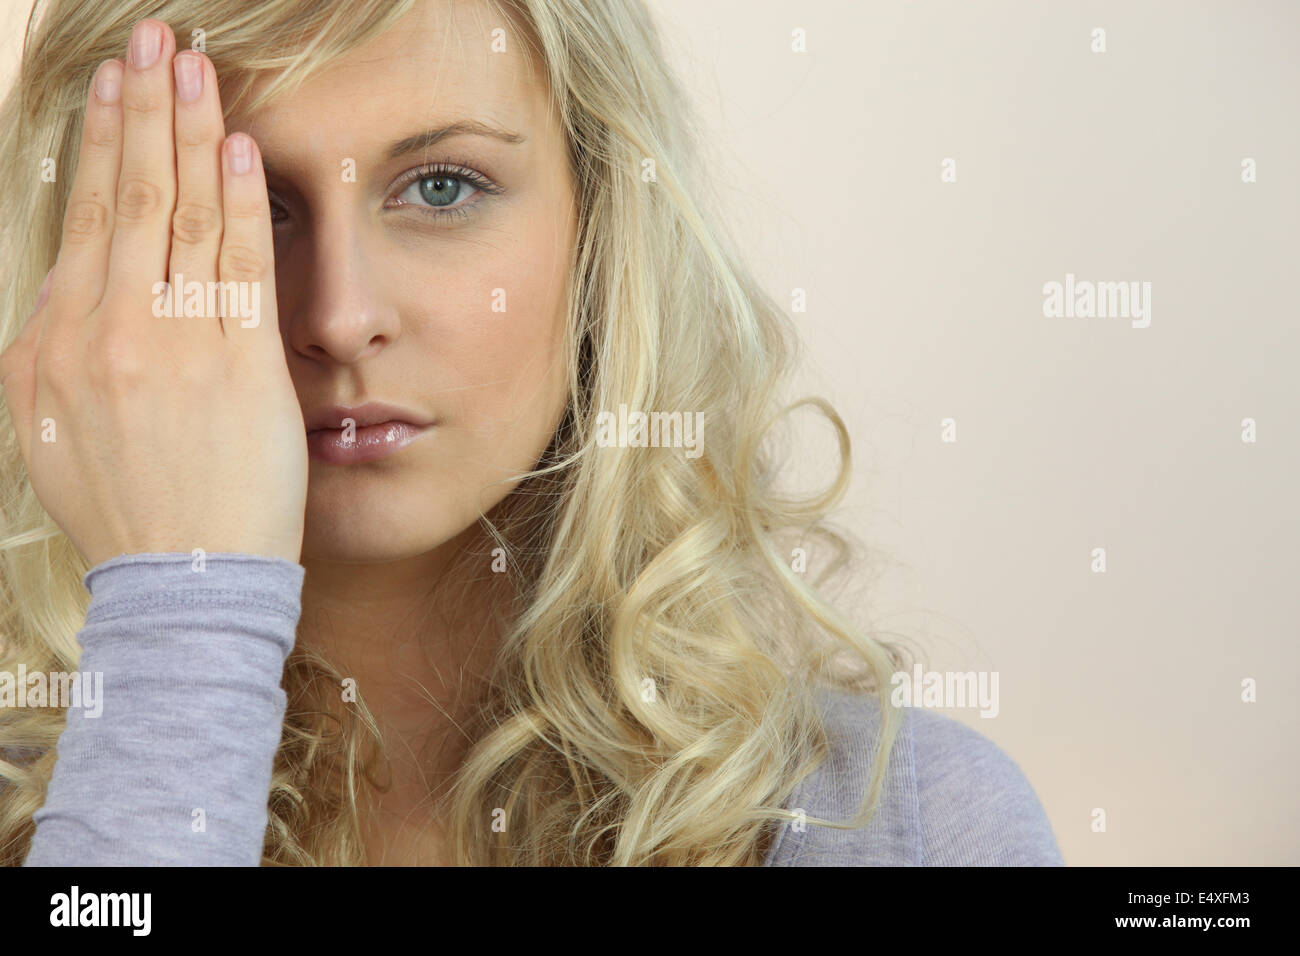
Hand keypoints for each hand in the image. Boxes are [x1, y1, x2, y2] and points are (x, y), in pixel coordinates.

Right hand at [0, 19, 306, 565]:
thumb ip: (53, 348)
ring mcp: (173, 346)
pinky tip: (240, 148)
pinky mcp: (239, 367)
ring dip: (189, 133)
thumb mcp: (48, 430)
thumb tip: (70, 281)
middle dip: (142, 110)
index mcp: (56, 343)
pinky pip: (236, 266)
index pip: (85, 219)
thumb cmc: (124, 509)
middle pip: (127, 198)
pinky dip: (238, 202)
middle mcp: (107, 332)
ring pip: (178, 216)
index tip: (116, 89)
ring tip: (194, 68)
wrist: (182, 578)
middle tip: (153, 41)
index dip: (103, 145)